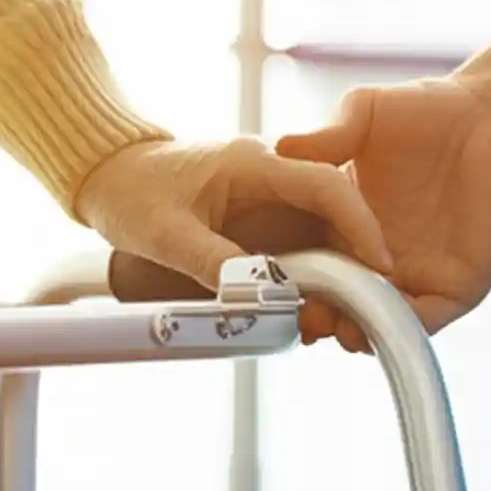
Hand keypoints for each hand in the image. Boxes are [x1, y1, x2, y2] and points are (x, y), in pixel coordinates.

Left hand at [73, 137, 393, 290]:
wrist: (111, 176)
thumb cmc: (132, 190)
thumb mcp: (163, 231)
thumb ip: (208, 259)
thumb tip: (253, 294)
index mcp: (256, 164)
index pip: (326, 185)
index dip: (361, 223)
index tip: (380, 264)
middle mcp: (273, 178)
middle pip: (336, 217)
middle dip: (354, 265)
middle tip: (359, 314)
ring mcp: (271, 201)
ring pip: (323, 239)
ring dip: (335, 280)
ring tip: (332, 325)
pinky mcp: (263, 223)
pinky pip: (301, 253)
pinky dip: (311, 283)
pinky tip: (308, 314)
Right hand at [276, 77, 490, 351]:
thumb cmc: (431, 108)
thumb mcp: (363, 114)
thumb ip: (324, 138)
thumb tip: (280, 148)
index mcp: (354, 222)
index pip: (316, 263)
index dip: (294, 279)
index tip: (272, 284)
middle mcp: (383, 254)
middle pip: (343, 302)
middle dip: (320, 315)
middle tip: (303, 318)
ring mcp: (420, 273)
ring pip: (380, 320)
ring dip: (354, 330)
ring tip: (333, 328)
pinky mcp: (458, 285)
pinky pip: (425, 320)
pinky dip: (398, 326)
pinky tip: (375, 321)